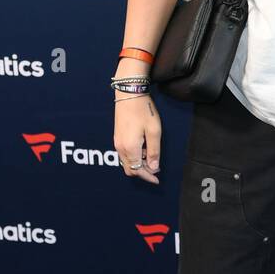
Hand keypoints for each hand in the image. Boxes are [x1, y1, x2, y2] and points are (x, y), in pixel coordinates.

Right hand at [113, 63, 161, 184]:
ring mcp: (117, 142)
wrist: (129, 94)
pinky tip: (143, 149)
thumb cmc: (143, 111)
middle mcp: (120, 148)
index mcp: (130, 148)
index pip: (138, 170)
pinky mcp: (117, 137)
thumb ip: (154, 152)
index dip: (148, 177)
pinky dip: (133, 157)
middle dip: (142, 172)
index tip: (157, 179)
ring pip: (126, 162)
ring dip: (138, 164)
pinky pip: (124, 154)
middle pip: (130, 169)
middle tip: (155, 170)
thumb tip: (153, 168)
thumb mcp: (154, 132)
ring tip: (151, 158)